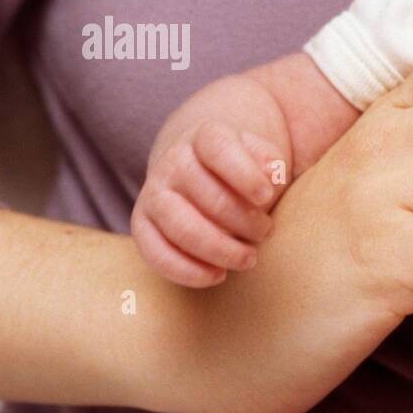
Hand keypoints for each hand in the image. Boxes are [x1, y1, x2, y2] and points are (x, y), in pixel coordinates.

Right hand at [132, 123, 286, 285]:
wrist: (203, 169)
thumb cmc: (244, 169)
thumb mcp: (262, 156)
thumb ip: (271, 162)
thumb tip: (271, 174)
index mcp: (205, 137)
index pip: (219, 149)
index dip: (244, 174)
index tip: (266, 196)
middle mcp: (173, 161)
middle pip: (208, 196)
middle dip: (244, 222)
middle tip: (266, 232)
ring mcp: (153, 192)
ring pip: (181, 227)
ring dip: (220, 249)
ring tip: (248, 259)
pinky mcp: (141, 224)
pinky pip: (155, 252)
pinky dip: (187, 271)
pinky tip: (217, 275)